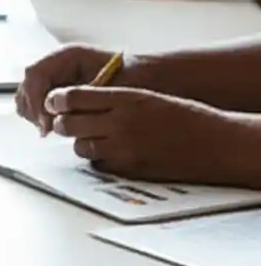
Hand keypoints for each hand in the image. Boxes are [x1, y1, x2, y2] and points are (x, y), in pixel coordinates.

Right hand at [18, 45, 142, 134]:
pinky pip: (36, 101)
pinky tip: (52, 126)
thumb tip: (56, 117)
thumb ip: (80, 101)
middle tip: (47, 130)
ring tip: (49, 129)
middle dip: (33, 108)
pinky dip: (39, 114)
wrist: (148, 78)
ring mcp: (55, 75)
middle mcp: (57, 62)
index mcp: (68, 56)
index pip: (36, 74)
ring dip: (33, 112)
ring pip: (27, 92)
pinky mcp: (57, 88)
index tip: (46, 123)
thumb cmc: (133, 81)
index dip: (36, 99)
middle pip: (27, 84)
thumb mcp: (108, 90)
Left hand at [46, 86, 260, 185]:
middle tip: (65, 123)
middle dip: (63, 122)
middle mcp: (120, 122)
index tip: (52, 102)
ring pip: (80, 146)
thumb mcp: (144, 96)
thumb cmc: (182, 116)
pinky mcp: (130, 168)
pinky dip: (98, 159)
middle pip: (69, 122)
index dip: (57, 100)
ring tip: (92, 138)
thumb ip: (110, 99)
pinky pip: (98, 164)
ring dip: (80, 142)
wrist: (214, 142)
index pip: (73, 96)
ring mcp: (124, 148)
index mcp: (124, 98)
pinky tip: (108, 153)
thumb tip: (74, 102)